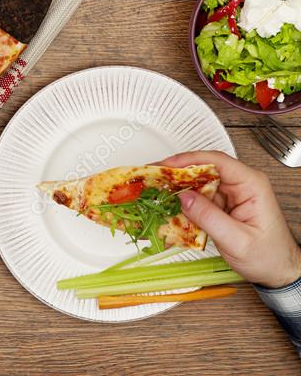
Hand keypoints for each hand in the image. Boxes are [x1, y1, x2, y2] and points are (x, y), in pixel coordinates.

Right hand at [161, 151, 300, 288]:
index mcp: (251, 184)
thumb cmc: (270, 256)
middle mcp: (241, 185)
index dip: (188, 160)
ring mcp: (231, 194)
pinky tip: (171, 210)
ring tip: (158, 195)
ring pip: (197, 184)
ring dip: (178, 190)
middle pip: (202, 169)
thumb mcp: (237, 240)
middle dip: (177, 175)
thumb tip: (184, 198)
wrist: (279, 272)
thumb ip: (209, 218)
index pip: (216, 161)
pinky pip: (198, 198)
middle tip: (154, 180)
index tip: (166, 165)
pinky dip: (184, 204)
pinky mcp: (222, 205)